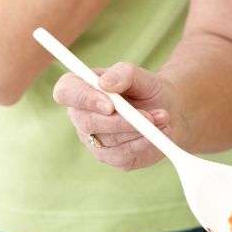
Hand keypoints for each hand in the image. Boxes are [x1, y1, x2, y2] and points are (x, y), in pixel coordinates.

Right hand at [52, 62, 184, 169]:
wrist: (167, 111)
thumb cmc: (147, 89)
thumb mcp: (141, 76)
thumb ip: (123, 73)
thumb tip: (105, 84)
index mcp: (80, 88)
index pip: (65, 92)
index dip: (83, 99)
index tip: (110, 104)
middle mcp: (81, 116)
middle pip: (87, 122)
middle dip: (120, 121)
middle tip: (148, 116)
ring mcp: (93, 140)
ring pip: (109, 141)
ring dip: (140, 130)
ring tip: (163, 117)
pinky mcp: (111, 158)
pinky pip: (124, 155)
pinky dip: (145, 143)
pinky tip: (160, 132)